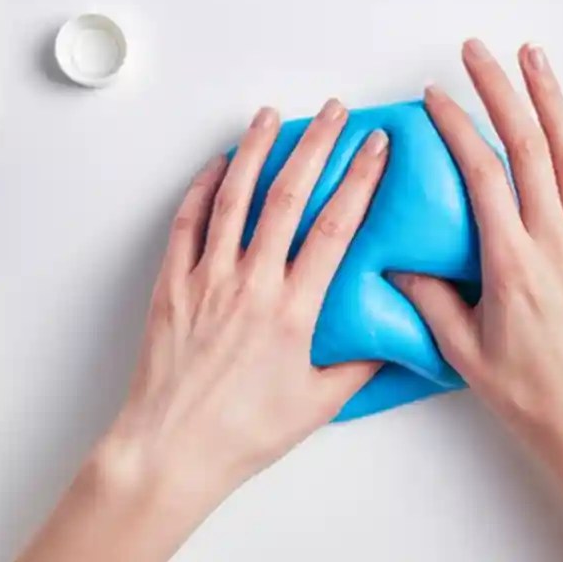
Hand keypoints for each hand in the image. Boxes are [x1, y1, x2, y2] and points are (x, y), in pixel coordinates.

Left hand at [113, 99, 384, 494]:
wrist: (171, 449)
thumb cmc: (242, 432)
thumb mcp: (317, 404)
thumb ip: (358, 365)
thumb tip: (391, 341)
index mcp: (294, 309)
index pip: (336, 227)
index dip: (359, 179)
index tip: (375, 146)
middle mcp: (251, 284)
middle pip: (289, 196)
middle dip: (315, 145)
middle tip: (332, 112)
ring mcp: (207, 279)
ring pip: (234, 197)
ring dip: (256, 150)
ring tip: (271, 117)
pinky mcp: (172, 284)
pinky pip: (188, 223)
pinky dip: (202, 188)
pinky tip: (216, 166)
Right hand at [397, 40, 562, 459]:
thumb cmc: (531, 395)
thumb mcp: (464, 353)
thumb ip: (431, 302)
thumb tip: (397, 263)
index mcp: (512, 261)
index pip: (481, 175)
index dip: (457, 128)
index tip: (435, 96)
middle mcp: (555, 240)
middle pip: (528, 146)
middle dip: (501, 91)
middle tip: (477, 52)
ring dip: (551, 99)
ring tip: (533, 56)